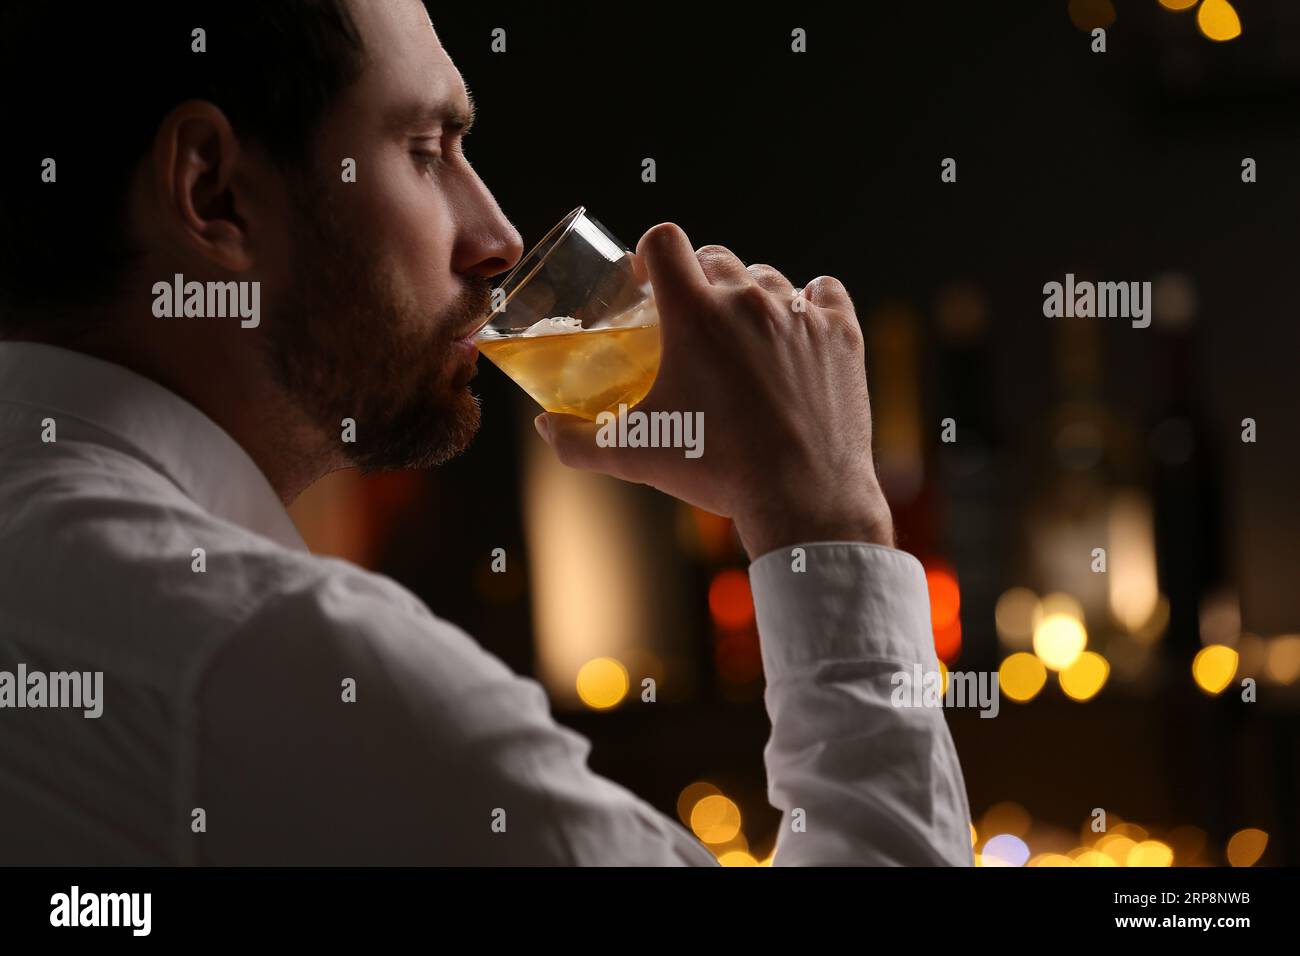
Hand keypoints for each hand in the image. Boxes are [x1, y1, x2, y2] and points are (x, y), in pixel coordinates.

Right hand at [533, 222, 893, 559]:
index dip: (651, 253)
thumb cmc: (716, 472)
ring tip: (744, 337)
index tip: (650, 283)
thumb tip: (544, 428)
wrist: (802, 497)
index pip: (665, 240)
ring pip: (767, 278)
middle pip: (716, 257)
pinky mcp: (841, 332)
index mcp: (695, 314)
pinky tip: (797, 328)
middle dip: (699, 281)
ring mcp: (800, 313)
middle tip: (694, 322)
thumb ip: (578, 441)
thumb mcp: (636, 455)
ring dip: (750, 296)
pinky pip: (823, 292)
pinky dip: (809, 304)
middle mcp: (748, 300)